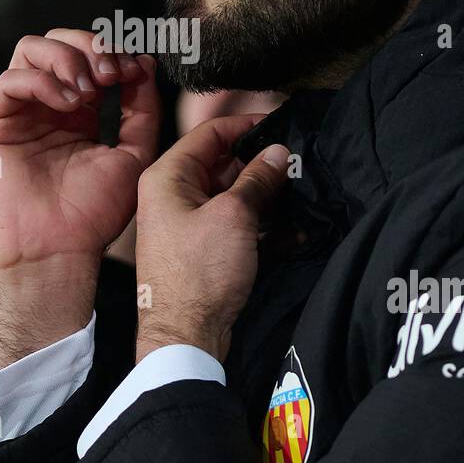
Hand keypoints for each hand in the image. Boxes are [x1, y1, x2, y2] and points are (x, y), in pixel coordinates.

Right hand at [0, 29, 159, 368]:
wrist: (59, 249)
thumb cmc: (94, 212)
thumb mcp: (134, 152)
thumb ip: (142, 108)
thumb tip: (145, 63)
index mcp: (81, 110)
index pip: (91, 57)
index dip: (115, 52)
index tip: (135, 67)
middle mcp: (48, 105)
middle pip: (60, 42)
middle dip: (91, 47)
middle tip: (111, 71)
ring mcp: (19, 112)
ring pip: (31, 49)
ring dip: (66, 57)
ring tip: (87, 89)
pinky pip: (10, 79)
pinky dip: (42, 80)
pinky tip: (66, 104)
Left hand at [134, 114, 289, 363]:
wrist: (185, 336)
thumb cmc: (199, 273)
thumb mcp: (234, 216)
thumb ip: (257, 179)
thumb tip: (276, 152)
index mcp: (166, 176)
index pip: (209, 133)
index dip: (245, 127)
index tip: (280, 126)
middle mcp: (171, 195)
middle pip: (221, 164)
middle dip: (259, 163)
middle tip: (295, 162)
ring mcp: (185, 223)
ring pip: (230, 194)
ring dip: (263, 194)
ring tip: (297, 192)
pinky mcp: (201, 248)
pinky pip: (232, 222)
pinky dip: (258, 221)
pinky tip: (290, 227)